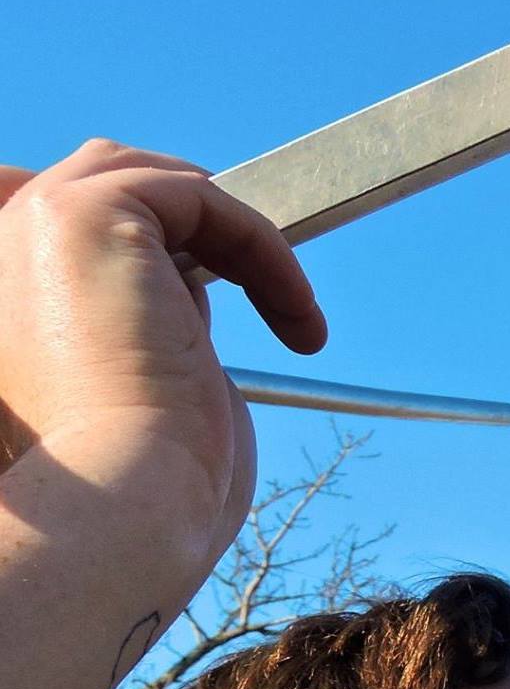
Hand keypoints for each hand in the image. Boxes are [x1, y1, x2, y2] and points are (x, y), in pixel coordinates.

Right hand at [0, 138, 324, 564]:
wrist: (126, 508)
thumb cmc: (143, 484)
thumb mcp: (141, 384)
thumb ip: (145, 319)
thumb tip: (189, 284)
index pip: (64, 230)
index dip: (151, 245)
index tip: (223, 293)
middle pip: (101, 184)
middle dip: (192, 225)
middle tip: (265, 287)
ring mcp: (29, 224)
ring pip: (149, 179)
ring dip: (234, 234)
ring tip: (293, 310)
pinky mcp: (87, 213)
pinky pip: (198, 196)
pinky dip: (263, 246)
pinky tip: (301, 322)